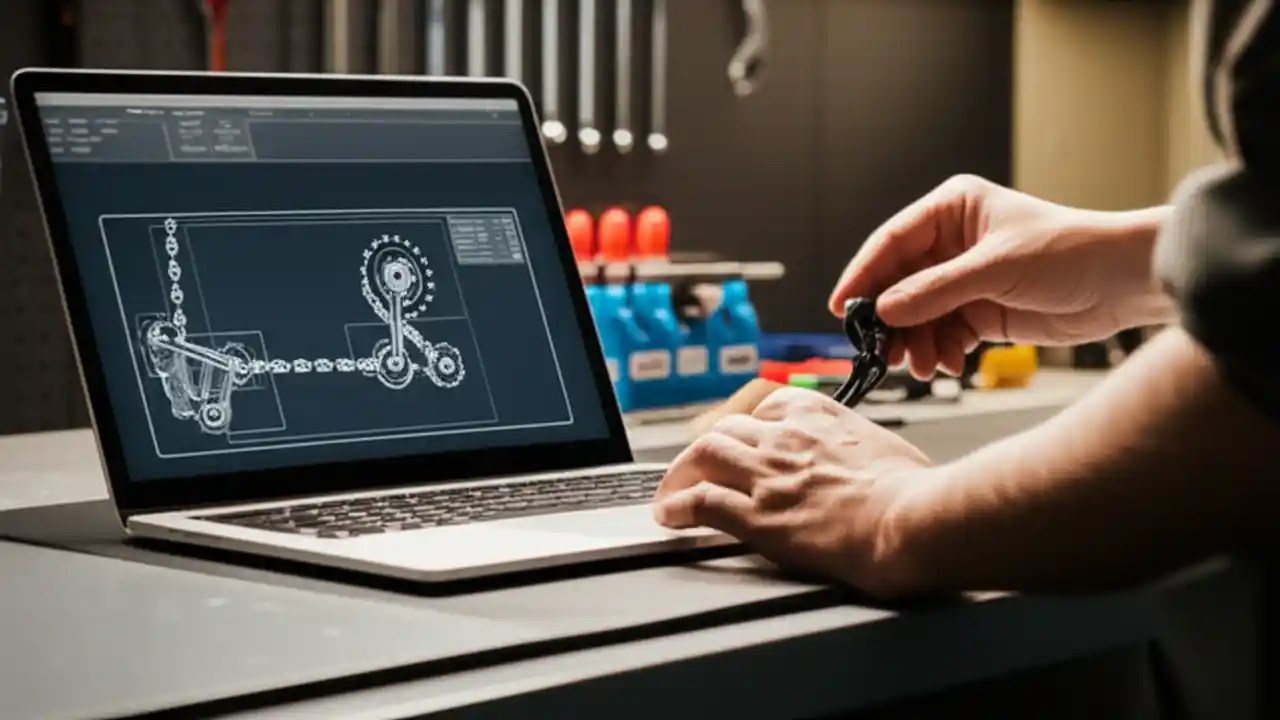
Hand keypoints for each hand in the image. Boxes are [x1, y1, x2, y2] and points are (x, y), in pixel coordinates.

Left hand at [654, 387, 930, 597]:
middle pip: (729, 429)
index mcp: (822, 417)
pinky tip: (670, 515)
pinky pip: (701, 501)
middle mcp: (786, 438)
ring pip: (704, 454)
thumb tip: (877, 469)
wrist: (912, 520)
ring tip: (672, 489)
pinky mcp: (756, 514)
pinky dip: (677, 506)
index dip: (754, 424)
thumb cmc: (917, 493)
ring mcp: (767, 474)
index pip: (771, 406)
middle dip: (711, 447)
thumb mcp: (891, 452)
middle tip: (702, 466)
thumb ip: (866, 453)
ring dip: (682, 472)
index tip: (750, 437)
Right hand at [828, 175, 1175, 378]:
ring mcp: (964, 278)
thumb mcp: (995, 269)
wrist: (1125, 283)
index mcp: (952, 210)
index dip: (864, 275)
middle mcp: (951, 242)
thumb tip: (884, 310)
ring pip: (917, 314)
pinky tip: (949, 364)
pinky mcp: (980, 310)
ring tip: (923, 365)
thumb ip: (936, 291)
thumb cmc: (1070, 253)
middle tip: (882, 352)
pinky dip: (940, 351)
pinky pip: (942, 333)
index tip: (843, 308)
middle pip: (899, 283)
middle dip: (892, 320)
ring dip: (916, 342)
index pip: (892, 242)